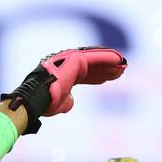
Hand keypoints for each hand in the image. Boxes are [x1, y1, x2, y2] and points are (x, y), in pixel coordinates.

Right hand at [0, 47, 126, 133]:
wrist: (37, 100)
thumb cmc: (44, 104)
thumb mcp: (59, 104)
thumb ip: (66, 101)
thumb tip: (70, 102)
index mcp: (61, 76)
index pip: (83, 75)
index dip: (97, 77)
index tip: (108, 79)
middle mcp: (65, 66)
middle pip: (91, 67)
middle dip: (106, 69)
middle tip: (121, 71)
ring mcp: (69, 61)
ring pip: (95, 61)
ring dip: (110, 63)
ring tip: (124, 65)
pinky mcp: (75, 59)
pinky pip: (95, 57)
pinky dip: (108, 57)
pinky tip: (120, 60)